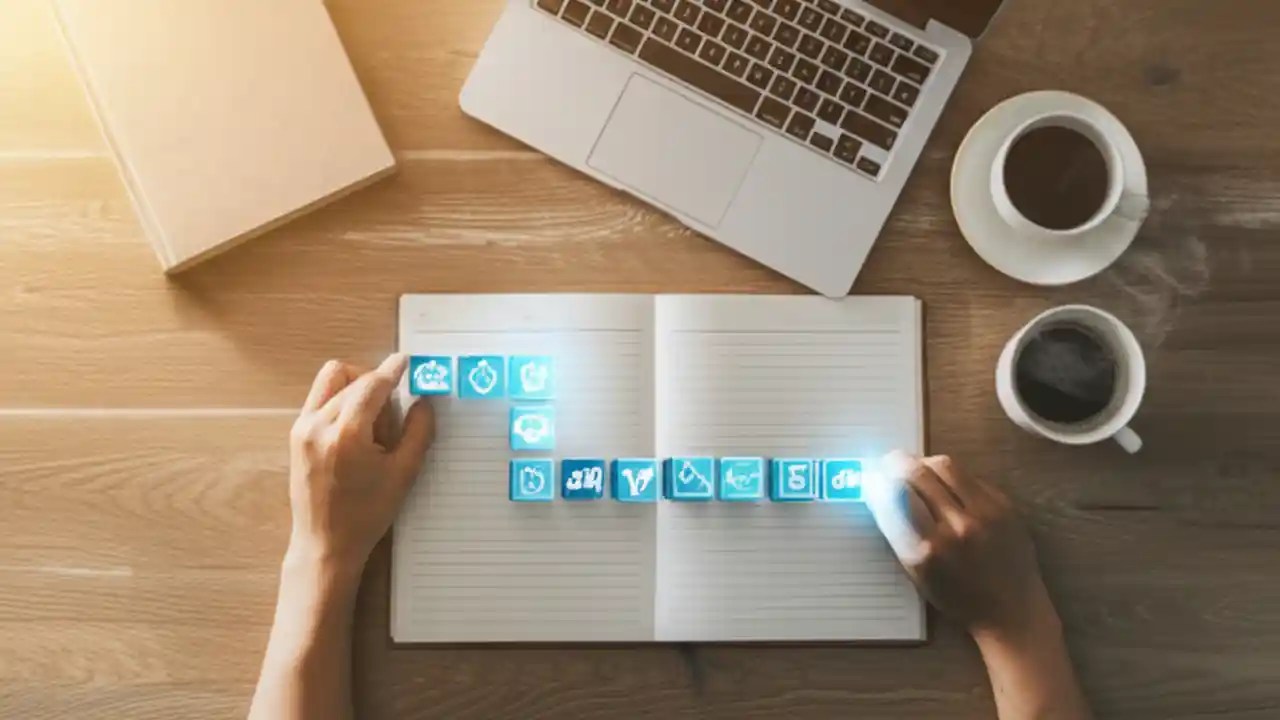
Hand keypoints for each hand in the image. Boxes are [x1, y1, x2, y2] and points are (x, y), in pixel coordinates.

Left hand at [287, 354, 435, 570]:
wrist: (325, 543)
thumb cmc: (367, 514)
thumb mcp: (404, 473)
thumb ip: (418, 431)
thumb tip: (423, 401)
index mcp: (347, 434)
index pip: (372, 384)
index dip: (392, 369)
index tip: (405, 361)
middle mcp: (318, 424)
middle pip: (351, 377)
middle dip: (376, 385)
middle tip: (392, 415)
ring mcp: (302, 428)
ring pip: (331, 380)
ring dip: (356, 386)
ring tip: (372, 420)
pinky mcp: (295, 435)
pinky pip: (320, 398)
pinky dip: (341, 399)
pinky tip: (356, 428)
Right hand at [865, 451, 1054, 640]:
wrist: (1012, 610)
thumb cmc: (957, 598)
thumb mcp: (917, 573)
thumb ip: (899, 534)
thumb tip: (881, 492)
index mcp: (925, 551)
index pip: (892, 499)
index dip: (878, 483)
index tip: (872, 477)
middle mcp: (954, 528)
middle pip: (916, 474)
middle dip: (896, 463)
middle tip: (889, 461)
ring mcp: (983, 513)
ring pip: (944, 466)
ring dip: (924, 462)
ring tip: (918, 467)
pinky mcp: (1004, 505)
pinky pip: (970, 476)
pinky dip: (952, 476)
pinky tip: (948, 483)